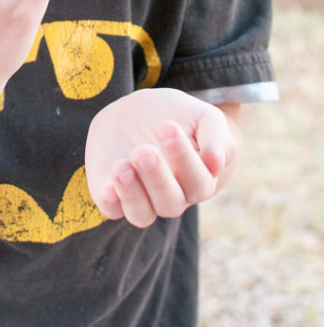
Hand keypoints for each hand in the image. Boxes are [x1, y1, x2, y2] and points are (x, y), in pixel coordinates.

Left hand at [85, 89, 238, 227]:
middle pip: (170, 202)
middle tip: (144, 150)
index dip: (183, 158)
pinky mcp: (114, 195)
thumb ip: (217, 138)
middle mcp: (172, 197)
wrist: (139, 112)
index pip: (197, 182)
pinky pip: (113, 210)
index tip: (167, 126)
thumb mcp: (203, 117)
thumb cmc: (178, 116)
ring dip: (131, 193)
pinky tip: (108, 185)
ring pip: (141, 214)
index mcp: (198, 181)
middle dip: (156, 177)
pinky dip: (110, 201)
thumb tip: (216, 163)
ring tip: (122, 166)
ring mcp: (142, 198)